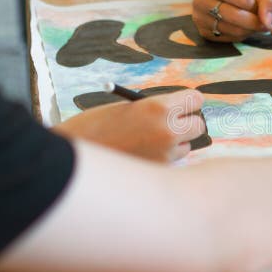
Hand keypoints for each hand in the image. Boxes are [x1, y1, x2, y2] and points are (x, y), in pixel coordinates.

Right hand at [55, 89, 205, 161]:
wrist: (72, 158)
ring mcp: (165, 154)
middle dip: (188, 121)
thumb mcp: (129, 106)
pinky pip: (174, 160)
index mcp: (159, 107)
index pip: (196, 99)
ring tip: (150, 138)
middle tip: (173, 120)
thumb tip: (183, 111)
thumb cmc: (97, 125)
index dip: (189, 100)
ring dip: (177, 141)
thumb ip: (157, 108)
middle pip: (199, 124)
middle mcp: (167, 130)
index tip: (184, 102)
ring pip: (188, 145)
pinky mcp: (159, 172)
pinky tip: (144, 153)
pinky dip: (165, 156)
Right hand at [193, 0, 271, 41]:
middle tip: (265, 23)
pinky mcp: (205, 34)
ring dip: (251, 29)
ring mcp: (200, 19)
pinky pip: (231, 39)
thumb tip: (267, 23)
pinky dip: (243, 35)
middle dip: (255, 21)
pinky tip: (243, 28)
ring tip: (254, 23)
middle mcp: (200, 2)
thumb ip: (267, 1)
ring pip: (235, 31)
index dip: (252, 2)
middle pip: (235, 16)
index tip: (252, 1)